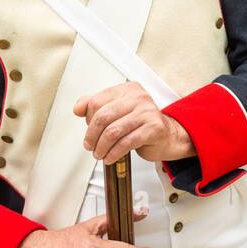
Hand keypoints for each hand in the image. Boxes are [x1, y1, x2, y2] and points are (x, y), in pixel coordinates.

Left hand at [73, 82, 194, 165]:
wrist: (168, 136)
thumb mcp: (119, 110)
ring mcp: (147, 112)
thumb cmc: (141, 124)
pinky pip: (125, 143)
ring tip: (100, 153)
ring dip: (101, 147)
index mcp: (128, 90)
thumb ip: (97, 106)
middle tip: (90, 146)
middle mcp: (138, 97)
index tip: (89, 130)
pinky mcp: (154, 128)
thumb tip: (78, 108)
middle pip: (103, 116)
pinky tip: (110, 157)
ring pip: (112, 131)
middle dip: (91, 135)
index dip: (88, 118)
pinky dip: (113, 153)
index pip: (97, 101)